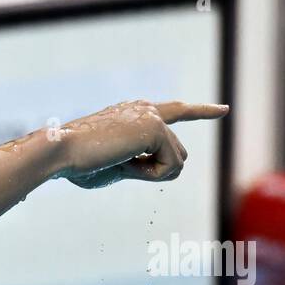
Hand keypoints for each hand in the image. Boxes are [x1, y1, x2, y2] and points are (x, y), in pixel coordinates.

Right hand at [53, 100, 228, 188]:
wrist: (61, 153)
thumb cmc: (78, 164)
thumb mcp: (114, 169)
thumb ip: (140, 166)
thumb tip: (172, 170)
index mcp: (133, 114)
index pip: (175, 111)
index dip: (201, 111)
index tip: (223, 109)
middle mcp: (146, 110)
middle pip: (177, 152)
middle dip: (156, 171)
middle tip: (121, 167)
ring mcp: (152, 117)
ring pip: (176, 161)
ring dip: (150, 174)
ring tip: (118, 164)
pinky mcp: (156, 128)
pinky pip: (172, 166)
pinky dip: (151, 175)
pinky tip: (125, 164)